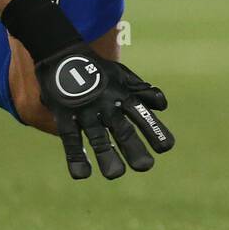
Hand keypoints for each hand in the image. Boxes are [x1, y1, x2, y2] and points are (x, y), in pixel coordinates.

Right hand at [34, 45, 172, 179]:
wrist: (62, 54)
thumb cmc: (98, 69)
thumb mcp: (123, 75)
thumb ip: (142, 91)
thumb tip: (162, 106)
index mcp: (122, 95)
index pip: (142, 114)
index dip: (154, 129)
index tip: (166, 148)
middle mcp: (106, 104)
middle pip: (122, 129)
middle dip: (134, 148)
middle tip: (145, 167)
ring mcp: (84, 111)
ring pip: (97, 137)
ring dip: (107, 156)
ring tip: (115, 174)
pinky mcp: (64, 116)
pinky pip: (70, 139)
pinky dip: (75, 157)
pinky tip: (82, 175)